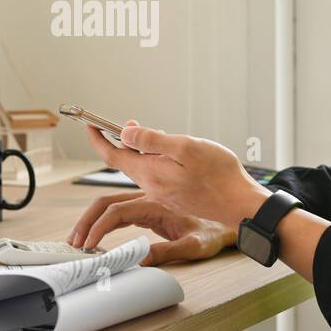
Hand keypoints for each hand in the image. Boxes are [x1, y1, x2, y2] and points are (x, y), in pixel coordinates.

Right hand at [68, 191, 237, 265]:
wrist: (229, 218)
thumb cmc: (214, 232)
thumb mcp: (195, 246)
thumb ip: (169, 251)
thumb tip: (140, 259)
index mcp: (156, 203)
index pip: (118, 212)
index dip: (99, 227)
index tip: (87, 245)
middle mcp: (149, 197)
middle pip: (107, 202)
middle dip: (87, 220)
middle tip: (73, 241)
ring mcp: (148, 201)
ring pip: (111, 203)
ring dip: (92, 218)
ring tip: (79, 238)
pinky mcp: (150, 207)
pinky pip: (121, 209)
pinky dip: (104, 219)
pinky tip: (97, 232)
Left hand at [85, 120, 269, 227]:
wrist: (240, 205)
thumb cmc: (219, 175)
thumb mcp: (185, 148)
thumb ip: (153, 141)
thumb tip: (126, 132)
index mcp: (150, 173)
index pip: (113, 155)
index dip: (99, 139)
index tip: (90, 125)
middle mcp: (152, 186)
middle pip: (124, 163)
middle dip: (116, 144)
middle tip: (118, 126)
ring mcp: (163, 194)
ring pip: (140, 169)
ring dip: (136, 152)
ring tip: (142, 135)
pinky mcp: (175, 197)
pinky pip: (154, 176)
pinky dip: (151, 162)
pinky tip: (164, 155)